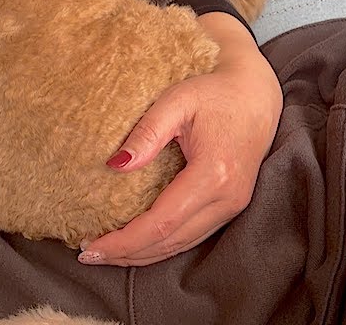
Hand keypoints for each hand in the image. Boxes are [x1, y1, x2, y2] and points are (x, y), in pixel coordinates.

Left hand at [78, 12, 280, 265]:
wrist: (257, 93)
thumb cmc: (216, 92)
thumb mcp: (178, 100)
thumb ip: (147, 132)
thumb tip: (115, 166)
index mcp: (215, 173)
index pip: (162, 222)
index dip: (124, 240)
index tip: (90, 247)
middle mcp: (228, 197)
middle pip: (170, 241)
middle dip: (127, 253)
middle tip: (88, 254)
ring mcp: (233, 205)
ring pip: (182, 244)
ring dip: (143, 254)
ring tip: (106, 253)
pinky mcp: (232, 206)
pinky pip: (192, 235)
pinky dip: (161, 244)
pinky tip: (137, 242)